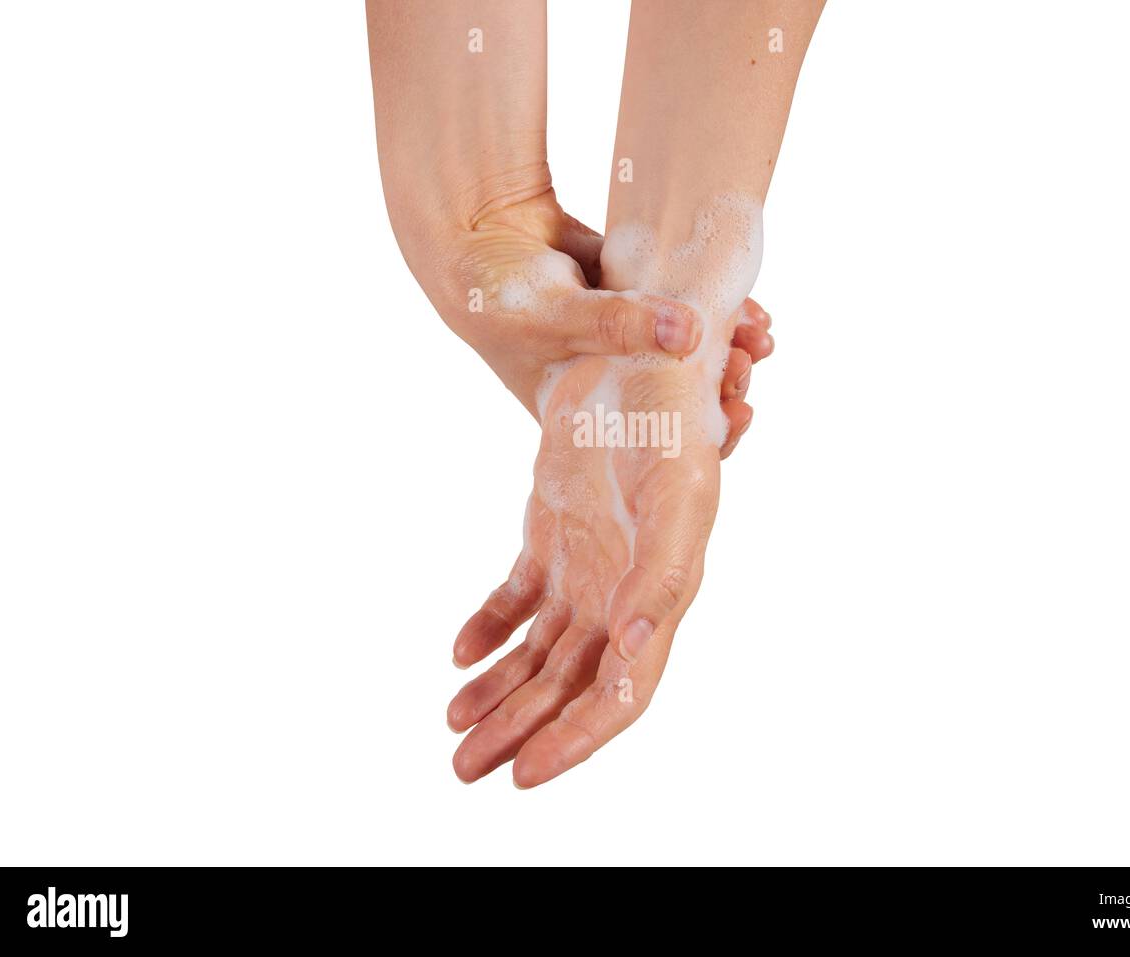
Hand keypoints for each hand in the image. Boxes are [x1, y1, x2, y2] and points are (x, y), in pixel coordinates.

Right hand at [412, 191, 772, 444]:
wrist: (475, 231)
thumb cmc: (495, 294)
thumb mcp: (552, 318)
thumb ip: (618, 323)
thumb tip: (691, 332)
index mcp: (586, 411)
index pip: (654, 443)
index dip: (702, 439)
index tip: (738, 416)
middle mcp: (611, 382)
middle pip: (682, 401)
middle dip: (724, 387)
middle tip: (747, 365)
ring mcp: (626, 340)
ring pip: (692, 357)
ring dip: (729, 349)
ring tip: (759, 335)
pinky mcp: (636, 298)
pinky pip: (687, 312)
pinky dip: (717, 311)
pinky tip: (751, 308)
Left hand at [447, 353, 721, 786]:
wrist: (635, 352)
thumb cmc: (666, 418)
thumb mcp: (676, 494)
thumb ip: (660, 577)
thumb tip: (631, 651)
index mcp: (662, 595)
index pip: (621, 693)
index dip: (576, 740)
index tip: (523, 775)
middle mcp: (627, 591)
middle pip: (572, 684)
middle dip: (522, 731)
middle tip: (463, 768)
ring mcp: (589, 564)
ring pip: (543, 649)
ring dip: (500, 692)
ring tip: (452, 727)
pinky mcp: (556, 534)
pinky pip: (520, 598)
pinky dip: (491, 629)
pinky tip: (460, 655)